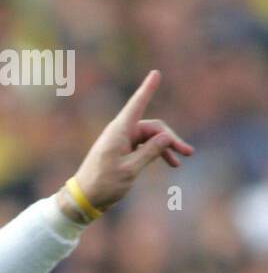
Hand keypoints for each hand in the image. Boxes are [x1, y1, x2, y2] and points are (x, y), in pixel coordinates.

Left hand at [69, 70, 193, 213]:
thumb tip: (166, 137)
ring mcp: (122, 142)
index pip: (136, 105)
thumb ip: (149, 153)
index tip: (156, 73)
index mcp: (119, 132)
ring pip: (151, 138)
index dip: (147, 89)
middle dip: (170, 138)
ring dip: (166, 147)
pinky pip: (145, 146)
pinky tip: (170, 163)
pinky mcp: (123, 152)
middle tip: (187, 152)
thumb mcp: (129, 170)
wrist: (84, 199)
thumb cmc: (103, 184)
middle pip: (153, 128)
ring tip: (180, 161)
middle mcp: (121, 133)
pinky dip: (156, 153)